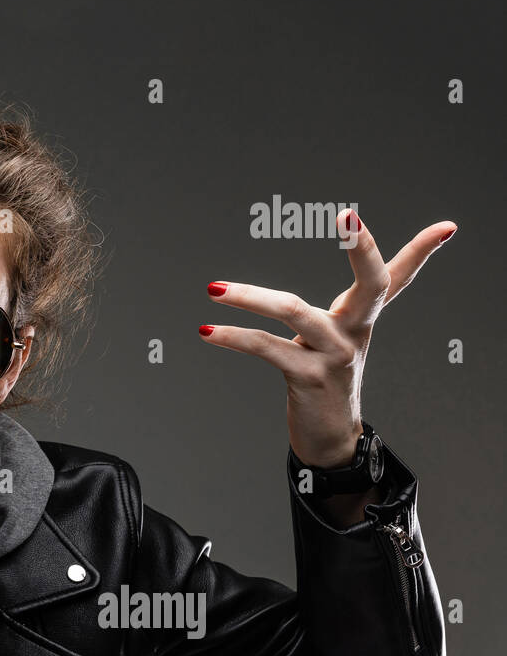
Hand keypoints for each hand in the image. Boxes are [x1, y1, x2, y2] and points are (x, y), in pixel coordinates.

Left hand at [199, 208, 456, 468]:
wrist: (329, 439)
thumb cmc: (327, 379)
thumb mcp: (336, 337)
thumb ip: (340, 306)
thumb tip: (343, 274)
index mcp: (362, 319)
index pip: (396, 278)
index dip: (423, 252)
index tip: (447, 226)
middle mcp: (355, 333)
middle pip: (371, 284)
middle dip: (362, 248)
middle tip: (348, 216)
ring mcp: (334, 356)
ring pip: (293, 311)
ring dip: (249, 297)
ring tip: (213, 289)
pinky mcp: (307, 377)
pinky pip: (264, 348)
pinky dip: (232, 338)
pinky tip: (207, 331)